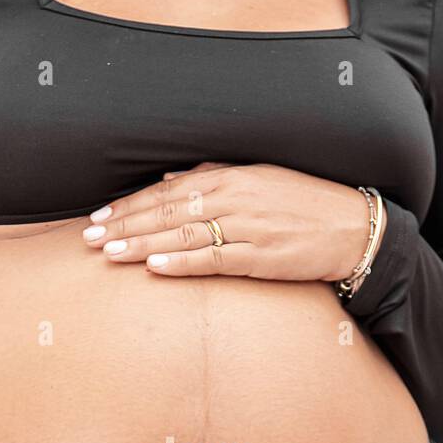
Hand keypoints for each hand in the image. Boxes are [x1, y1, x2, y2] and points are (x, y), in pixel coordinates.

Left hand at [81, 162, 381, 281]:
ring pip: (180, 235)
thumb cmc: (305, 203)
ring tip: (108, 253)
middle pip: (165, 212)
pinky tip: (153, 268)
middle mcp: (233, 197)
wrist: (354, 227)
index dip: (131, 204)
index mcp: (230, 176)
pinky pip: (211, 259)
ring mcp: (245, 227)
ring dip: (140, 244)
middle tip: (89, 237)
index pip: (168, 191)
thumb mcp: (260, 177)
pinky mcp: (258, 257)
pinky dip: (180, 263)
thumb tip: (171, 179)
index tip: (101, 216)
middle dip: (124, 225)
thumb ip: (215, 175)